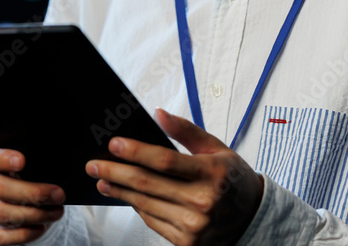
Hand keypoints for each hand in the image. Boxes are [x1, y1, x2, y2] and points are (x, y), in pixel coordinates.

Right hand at [0, 142, 65, 244]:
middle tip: (58, 194)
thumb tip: (54, 165)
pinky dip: (25, 233)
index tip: (23, 161)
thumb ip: (35, 159)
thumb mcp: (32, 161)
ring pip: (1, 213)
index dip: (2, 158)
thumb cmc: (32, 172)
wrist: (30, 196)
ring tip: (56, 211)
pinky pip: (1, 236)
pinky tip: (41, 227)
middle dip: (32, 192)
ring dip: (34, 214)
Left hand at [85, 109, 262, 245]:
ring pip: (145, 204)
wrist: (253, 219)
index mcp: (212, 173)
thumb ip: (186, 131)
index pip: (165, 161)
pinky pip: (152, 221)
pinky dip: (136, 207)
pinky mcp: (187, 242)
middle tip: (94, 164)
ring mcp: (195, 225)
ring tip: (103, 179)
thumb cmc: (233, 179)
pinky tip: (125, 196)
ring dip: (119, 191)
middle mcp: (203, 201)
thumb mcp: (217, 149)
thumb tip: (158, 114)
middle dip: (115, 172)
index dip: (136, 151)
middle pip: (148, 184)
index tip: (114, 144)